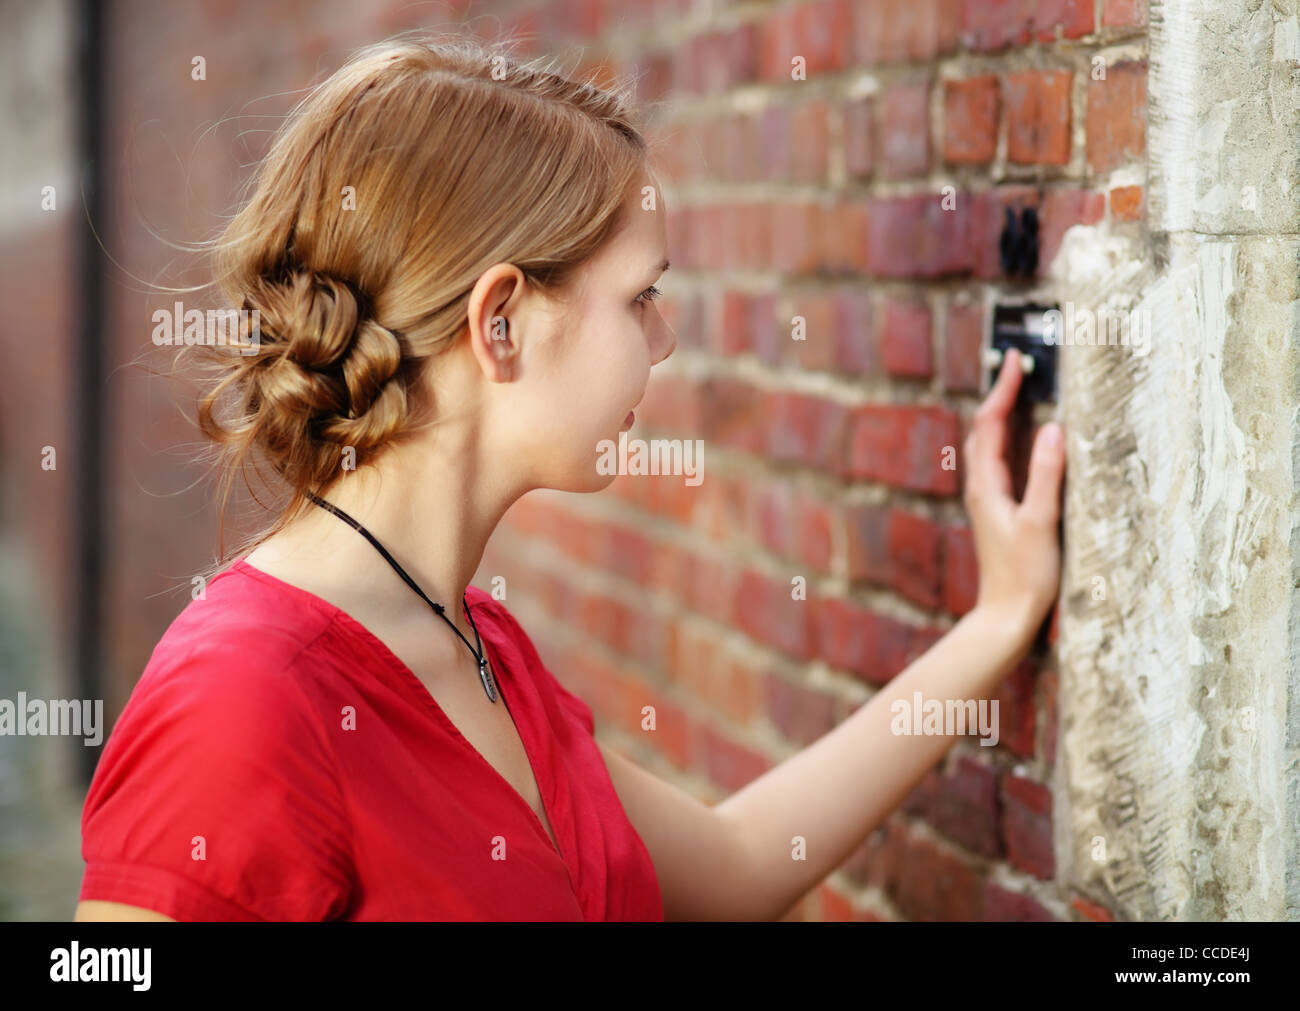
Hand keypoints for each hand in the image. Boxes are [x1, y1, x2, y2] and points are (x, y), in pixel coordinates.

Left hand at [962, 348, 1065, 643]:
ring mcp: (987, 500)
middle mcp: (981, 489)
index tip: (1014, 358)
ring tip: (1018, 390)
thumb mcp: (1041, 522)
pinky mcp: (998, 512)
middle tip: (1017, 365)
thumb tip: (1054, 429)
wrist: (1006, 616)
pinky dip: (1008, 440)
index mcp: (987, 485)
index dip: (1003, 388)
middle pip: (984, 429)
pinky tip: (1022, 442)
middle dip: (1000, 394)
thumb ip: (1047, 475)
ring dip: (1001, 415)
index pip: (990, 423)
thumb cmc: (1025, 575)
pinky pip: (999, 463)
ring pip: (988, 446)